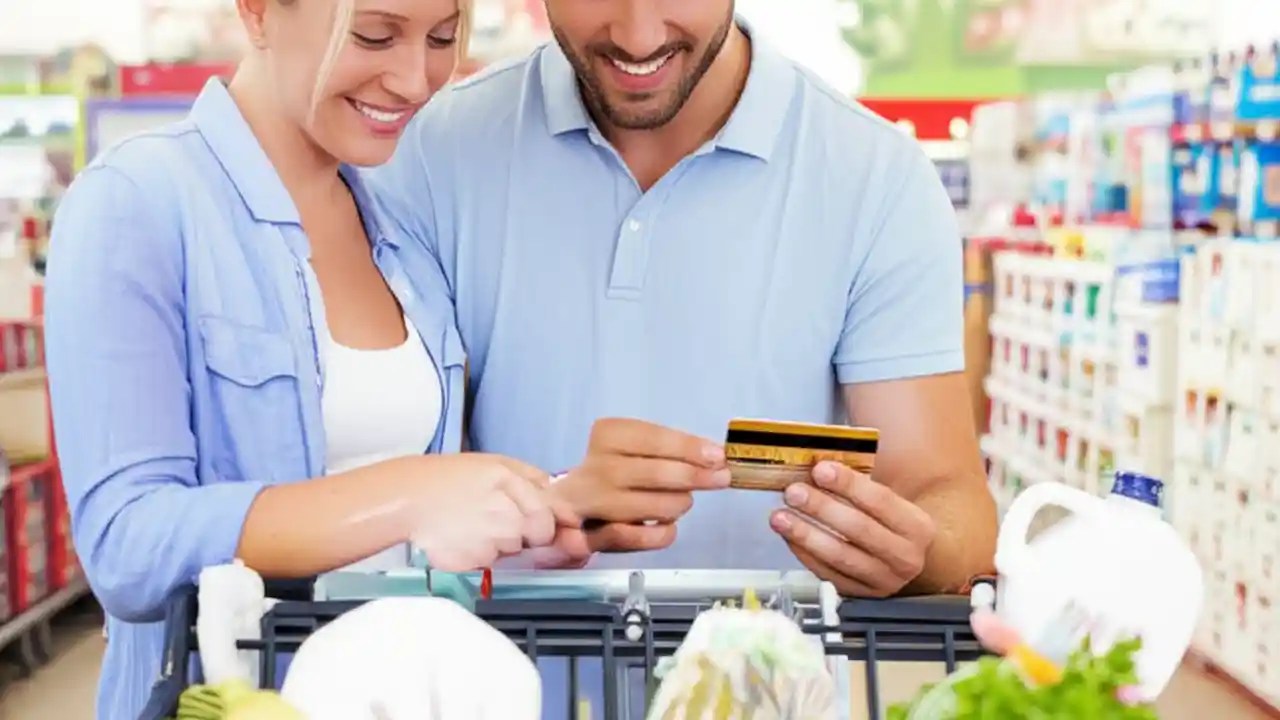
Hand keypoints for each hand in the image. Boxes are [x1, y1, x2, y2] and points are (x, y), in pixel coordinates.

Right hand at [409, 454, 580, 571]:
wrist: (407, 498)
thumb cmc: (453, 478)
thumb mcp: (497, 464)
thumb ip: (535, 480)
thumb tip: (567, 510)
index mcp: (513, 483)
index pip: (552, 513)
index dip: (553, 521)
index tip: (546, 523)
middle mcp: (506, 513)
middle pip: (539, 535)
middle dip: (528, 531)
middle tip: (499, 518)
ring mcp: (491, 541)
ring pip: (514, 549)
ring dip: (502, 542)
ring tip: (475, 524)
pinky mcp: (474, 562)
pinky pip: (490, 562)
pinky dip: (481, 553)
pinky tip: (463, 537)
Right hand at [552, 418, 729, 553]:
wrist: (570, 502)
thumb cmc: (615, 470)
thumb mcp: (635, 447)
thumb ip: (670, 450)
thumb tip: (713, 457)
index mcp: (607, 436)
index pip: (653, 438)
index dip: (690, 448)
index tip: (717, 456)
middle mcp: (594, 468)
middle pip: (656, 473)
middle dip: (695, 477)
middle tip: (721, 478)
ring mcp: (592, 504)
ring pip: (654, 507)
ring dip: (680, 504)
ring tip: (683, 500)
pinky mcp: (594, 537)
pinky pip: (644, 538)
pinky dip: (665, 532)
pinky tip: (667, 524)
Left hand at [770, 461, 935, 597]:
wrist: (909, 560)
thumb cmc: (893, 522)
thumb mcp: (895, 500)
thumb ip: (864, 482)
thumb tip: (823, 464)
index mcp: (917, 527)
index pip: (881, 501)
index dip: (848, 484)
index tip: (821, 470)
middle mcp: (905, 557)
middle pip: (859, 529)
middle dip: (822, 508)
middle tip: (794, 492)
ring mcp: (883, 580)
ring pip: (840, 556)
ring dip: (806, 535)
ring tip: (780, 517)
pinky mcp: (861, 594)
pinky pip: (828, 574)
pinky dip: (805, 554)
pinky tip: (789, 536)